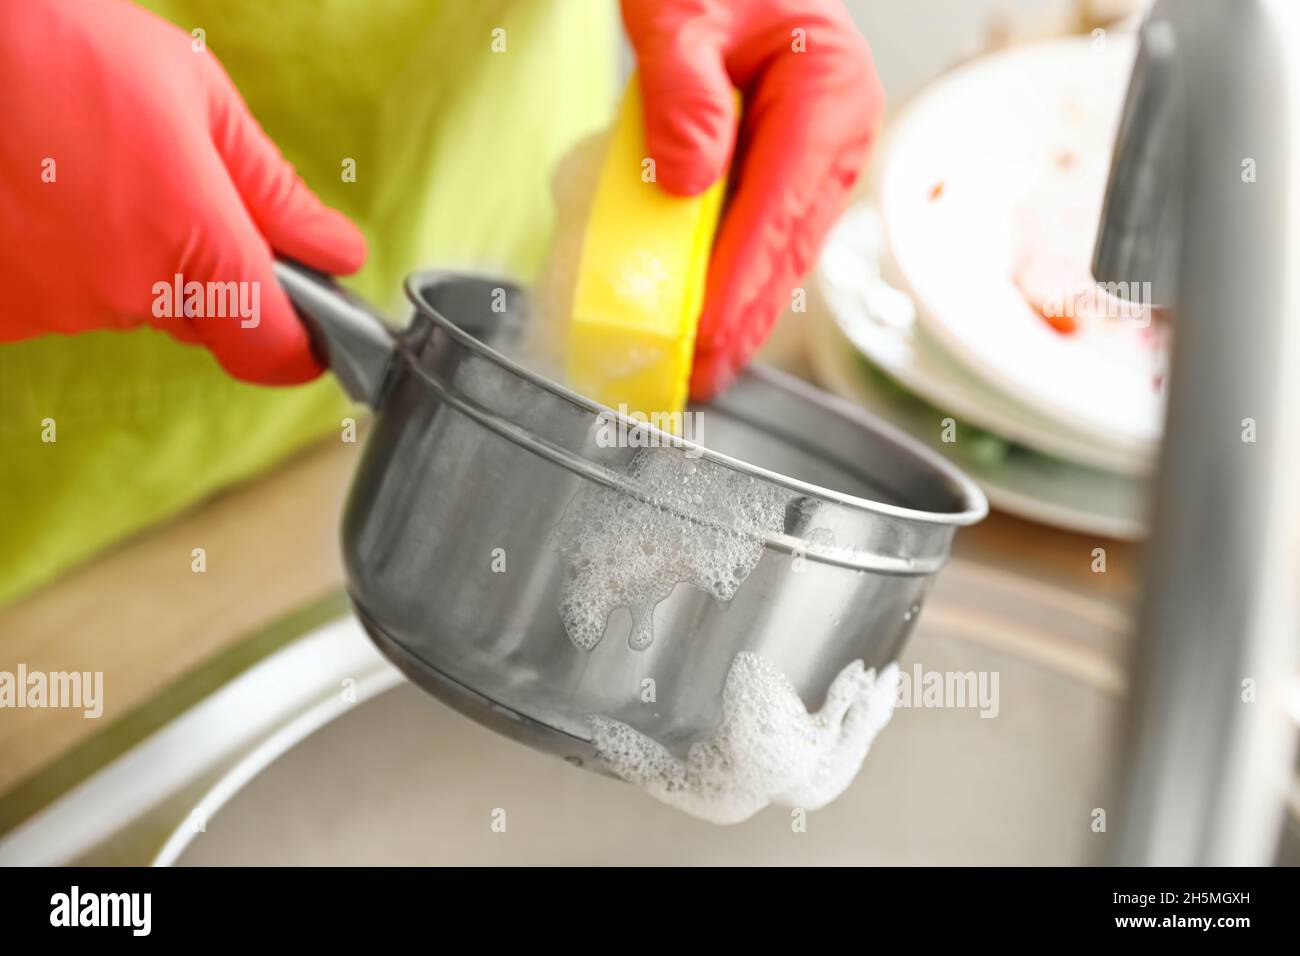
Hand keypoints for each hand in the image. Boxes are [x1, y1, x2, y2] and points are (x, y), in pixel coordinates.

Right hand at [0, 0, 365, 383]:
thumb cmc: (65, 46)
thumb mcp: (198, 98)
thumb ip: (274, 192)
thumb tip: (337, 253)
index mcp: (194, 242)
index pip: (270, 347)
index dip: (295, 345)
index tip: (305, 329)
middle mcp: (126, 291)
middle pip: (200, 317)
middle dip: (202, 268)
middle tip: (164, 186)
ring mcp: (54, 306)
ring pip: (125, 301)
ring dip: (124, 256)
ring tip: (84, 171)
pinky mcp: (0, 309)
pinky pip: (60, 294)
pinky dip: (62, 257)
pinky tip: (40, 192)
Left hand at [622, 0, 884, 398]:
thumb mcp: (682, 9)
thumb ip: (682, 89)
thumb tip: (688, 180)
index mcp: (829, 92)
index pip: (780, 211)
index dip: (739, 285)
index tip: (703, 340)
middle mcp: (836, 133)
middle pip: (788, 249)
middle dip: (741, 321)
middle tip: (692, 377)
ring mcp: (819, 155)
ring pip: (780, 253)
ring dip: (739, 312)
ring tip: (697, 365)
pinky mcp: (790, 167)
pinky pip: (763, 234)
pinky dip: (732, 276)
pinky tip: (705, 313)